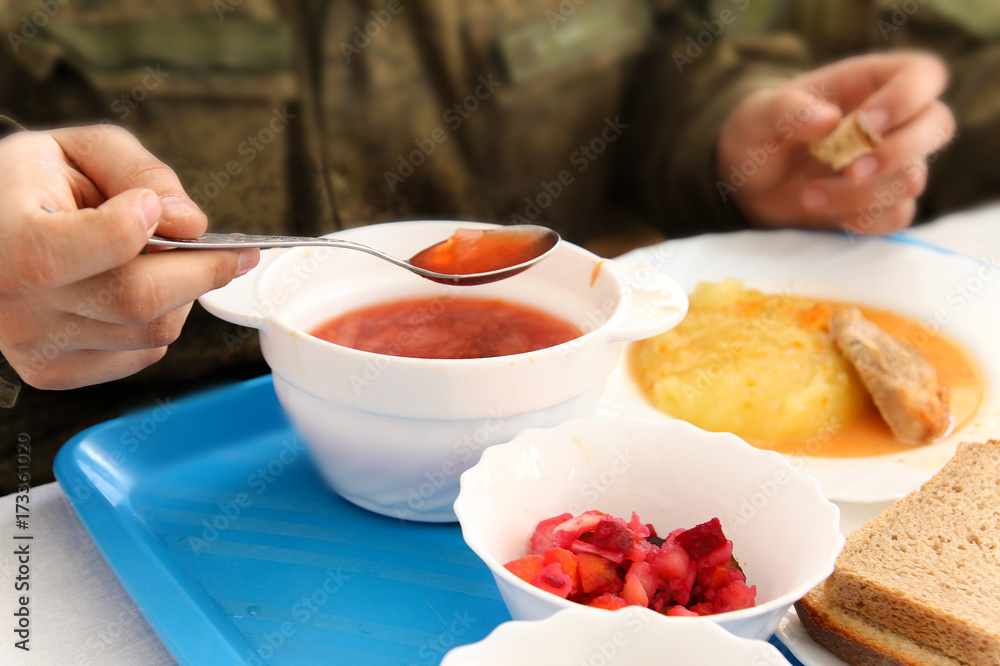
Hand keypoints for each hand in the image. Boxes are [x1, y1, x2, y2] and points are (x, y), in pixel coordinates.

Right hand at [0, 125, 258, 388]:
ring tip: (164, 263)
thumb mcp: (76, 149)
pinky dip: (158, 321)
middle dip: (203, 270)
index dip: (143, 223)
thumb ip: (139, 172)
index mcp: (13, 240)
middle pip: (141, 298)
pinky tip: (136, 290)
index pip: (106, 244)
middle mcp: (18, 304)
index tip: (152, 205)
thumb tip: (190, 223)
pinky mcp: (54, 371)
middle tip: (233, 251)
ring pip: (150, 332)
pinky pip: (141, 354)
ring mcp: (35, 345)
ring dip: (180, 296)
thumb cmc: (27, 186)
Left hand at [717, 52, 955, 233]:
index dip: (906, 98)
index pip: (922, 76)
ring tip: (808, 195)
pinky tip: (822, 209)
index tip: (865, 122)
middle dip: (897, 152)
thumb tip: (828, 120)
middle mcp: (893, 122)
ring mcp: (893, 164)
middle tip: (848, 170)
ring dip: (860, 194)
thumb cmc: (758, 136)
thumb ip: (787, 110)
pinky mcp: (882, 203)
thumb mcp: (757, 116)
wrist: (747, 184)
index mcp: (870, 83)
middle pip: (938, 126)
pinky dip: (860, 219)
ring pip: (913, 180)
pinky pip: (896, 216)